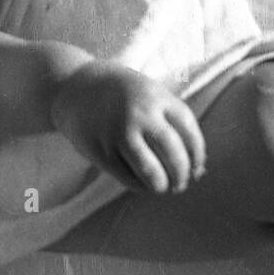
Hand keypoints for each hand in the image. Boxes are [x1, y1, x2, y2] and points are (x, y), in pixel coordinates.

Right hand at [49, 61, 207, 194]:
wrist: (75, 87)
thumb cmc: (122, 94)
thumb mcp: (149, 94)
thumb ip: (171, 122)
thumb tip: (198, 169)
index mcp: (157, 97)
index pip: (189, 131)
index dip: (197, 154)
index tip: (197, 166)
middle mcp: (140, 114)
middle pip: (174, 154)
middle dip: (182, 174)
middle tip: (181, 183)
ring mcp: (119, 133)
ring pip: (151, 171)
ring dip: (163, 185)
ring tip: (164, 187)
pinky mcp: (101, 150)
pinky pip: (127, 177)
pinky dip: (141, 186)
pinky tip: (144, 184)